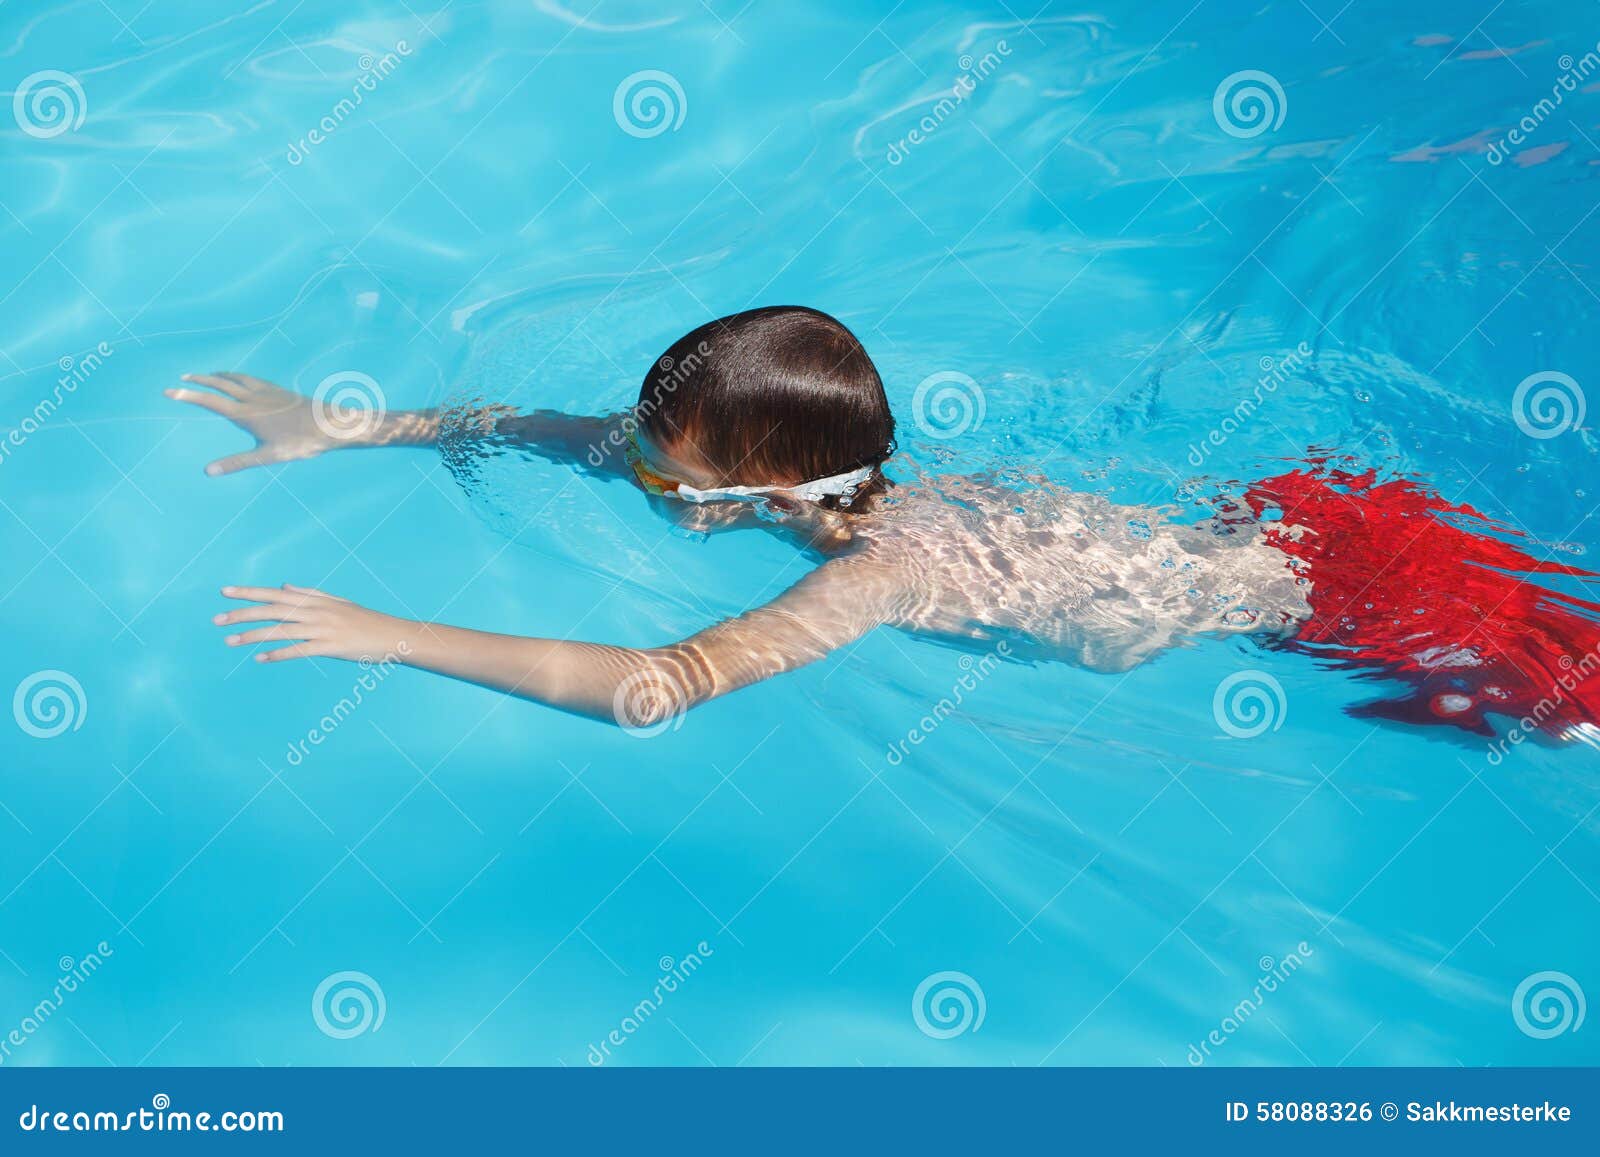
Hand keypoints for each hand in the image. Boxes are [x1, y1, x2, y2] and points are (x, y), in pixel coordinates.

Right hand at [166, 373, 344, 475]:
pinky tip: (242, 379)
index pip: (209, 401)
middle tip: (182, 378)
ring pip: (236, 378)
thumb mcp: (267, 456)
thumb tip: (208, 471)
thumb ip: (236, 462)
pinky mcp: (279, 390)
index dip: (187, 395)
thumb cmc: (301, 443)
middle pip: (220, 384)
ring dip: (219, 375)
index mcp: (246, 414)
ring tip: (208, 375)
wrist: (330, 424)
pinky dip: (239, 376)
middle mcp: (253, 398)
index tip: (168, 390)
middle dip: (199, 381)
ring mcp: (267, 391)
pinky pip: (252, 379)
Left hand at [214, 584, 416, 663]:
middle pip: (271, 610)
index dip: (249, 592)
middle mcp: (315, 611)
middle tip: (216, 620)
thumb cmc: (365, 620)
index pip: (274, 593)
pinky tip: (261, 659)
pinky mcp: (330, 647)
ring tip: (229, 642)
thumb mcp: (337, 601)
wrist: (393, 635)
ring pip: (280, 630)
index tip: (224, 593)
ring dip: (252, 636)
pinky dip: (278, 654)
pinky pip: (299, 650)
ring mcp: (322, 629)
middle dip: (242, 613)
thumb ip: (309, 593)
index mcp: (315, 600)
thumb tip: (283, 586)